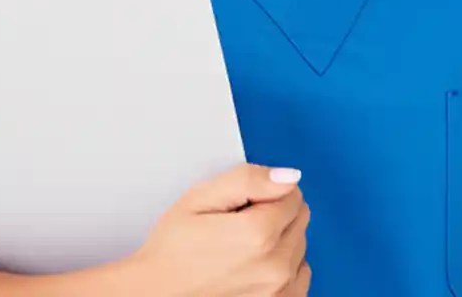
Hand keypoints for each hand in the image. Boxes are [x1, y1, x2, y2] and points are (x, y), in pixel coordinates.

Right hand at [130, 164, 311, 295]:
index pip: (291, 193)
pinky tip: (257, 264)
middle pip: (300, 217)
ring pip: (301, 244)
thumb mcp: (199, 198)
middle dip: (274, 212)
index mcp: (257, 232)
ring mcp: (280, 289)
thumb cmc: (173, 248)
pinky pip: (302, 274)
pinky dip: (286, 265)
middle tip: (237, 224)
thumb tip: (288, 177)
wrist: (159, 293)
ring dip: (281, 239)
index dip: (264, 192)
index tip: (240, 204)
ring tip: (243, 246)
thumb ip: (247, 181)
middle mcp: (275, 264)